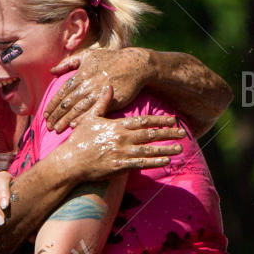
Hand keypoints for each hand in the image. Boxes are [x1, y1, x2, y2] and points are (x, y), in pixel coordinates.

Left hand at [45, 48, 150, 131]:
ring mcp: (99, 92)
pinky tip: (74, 126)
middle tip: (48, 126)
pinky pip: (95, 111)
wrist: (136, 65)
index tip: (45, 115)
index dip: (52, 105)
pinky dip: (83, 118)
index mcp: (81, 74)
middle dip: (56, 116)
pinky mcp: (111, 100)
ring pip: (78, 109)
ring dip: (66, 120)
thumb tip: (51, 71)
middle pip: (68, 103)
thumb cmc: (111, 60)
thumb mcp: (89, 56)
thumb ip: (68, 63)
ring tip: (57, 129)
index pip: (62, 92)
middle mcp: (88, 84)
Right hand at [67, 89, 185, 178]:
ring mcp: (122, 153)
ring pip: (149, 150)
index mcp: (117, 126)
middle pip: (150, 135)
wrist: (71, 162)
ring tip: (180, 148)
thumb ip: (102, 103)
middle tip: (182, 132)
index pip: (143, 121)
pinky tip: (166, 161)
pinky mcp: (120, 166)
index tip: (172, 119)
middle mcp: (122, 139)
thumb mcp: (90, 118)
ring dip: (166, 149)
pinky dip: (154, 162)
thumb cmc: (79, 140)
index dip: (159, 120)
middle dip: (168, 133)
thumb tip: (109, 87)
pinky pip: (141, 164)